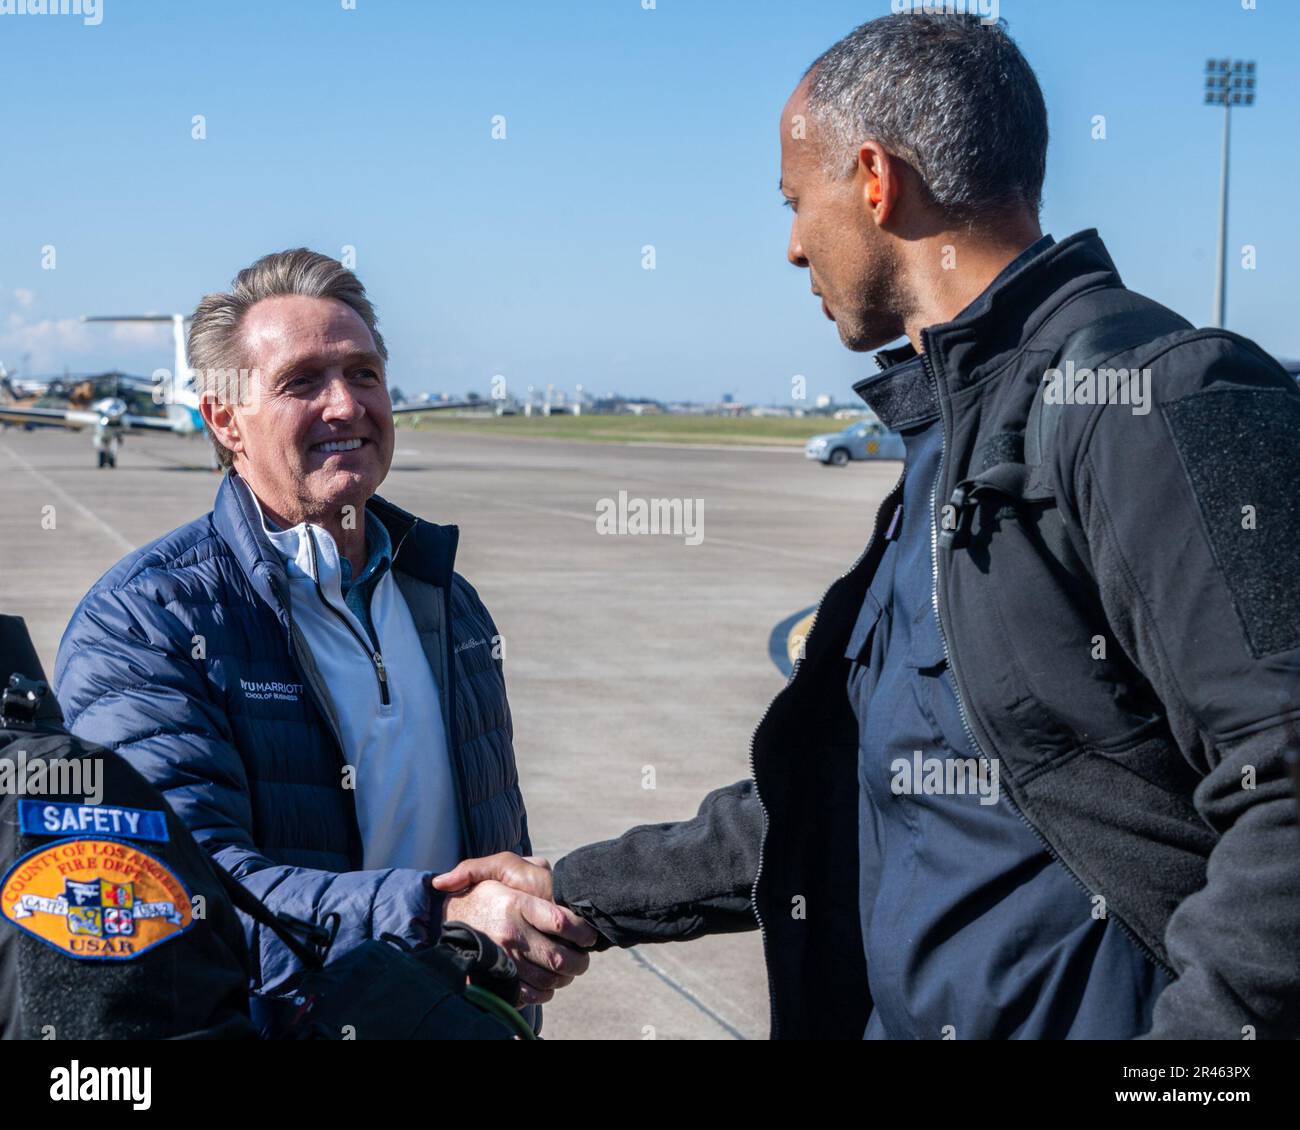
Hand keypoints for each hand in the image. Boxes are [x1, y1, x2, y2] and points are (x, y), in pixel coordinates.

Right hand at [434, 858, 594, 1005]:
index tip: (588, 934)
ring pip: (547, 979)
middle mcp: (510, 933)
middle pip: (559, 957)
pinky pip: (529, 994)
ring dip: (565, 978)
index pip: (561, 921)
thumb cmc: (481, 891)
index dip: (582, 931)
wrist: (444, 917)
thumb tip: (556, 872)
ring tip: (569, 970)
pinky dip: (544, 992)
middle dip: (580, 961)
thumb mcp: (499, 867)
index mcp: (516, 904)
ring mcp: (503, 958)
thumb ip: (529, 864)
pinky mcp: (496, 976)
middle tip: (584, 957)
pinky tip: (548, 982)